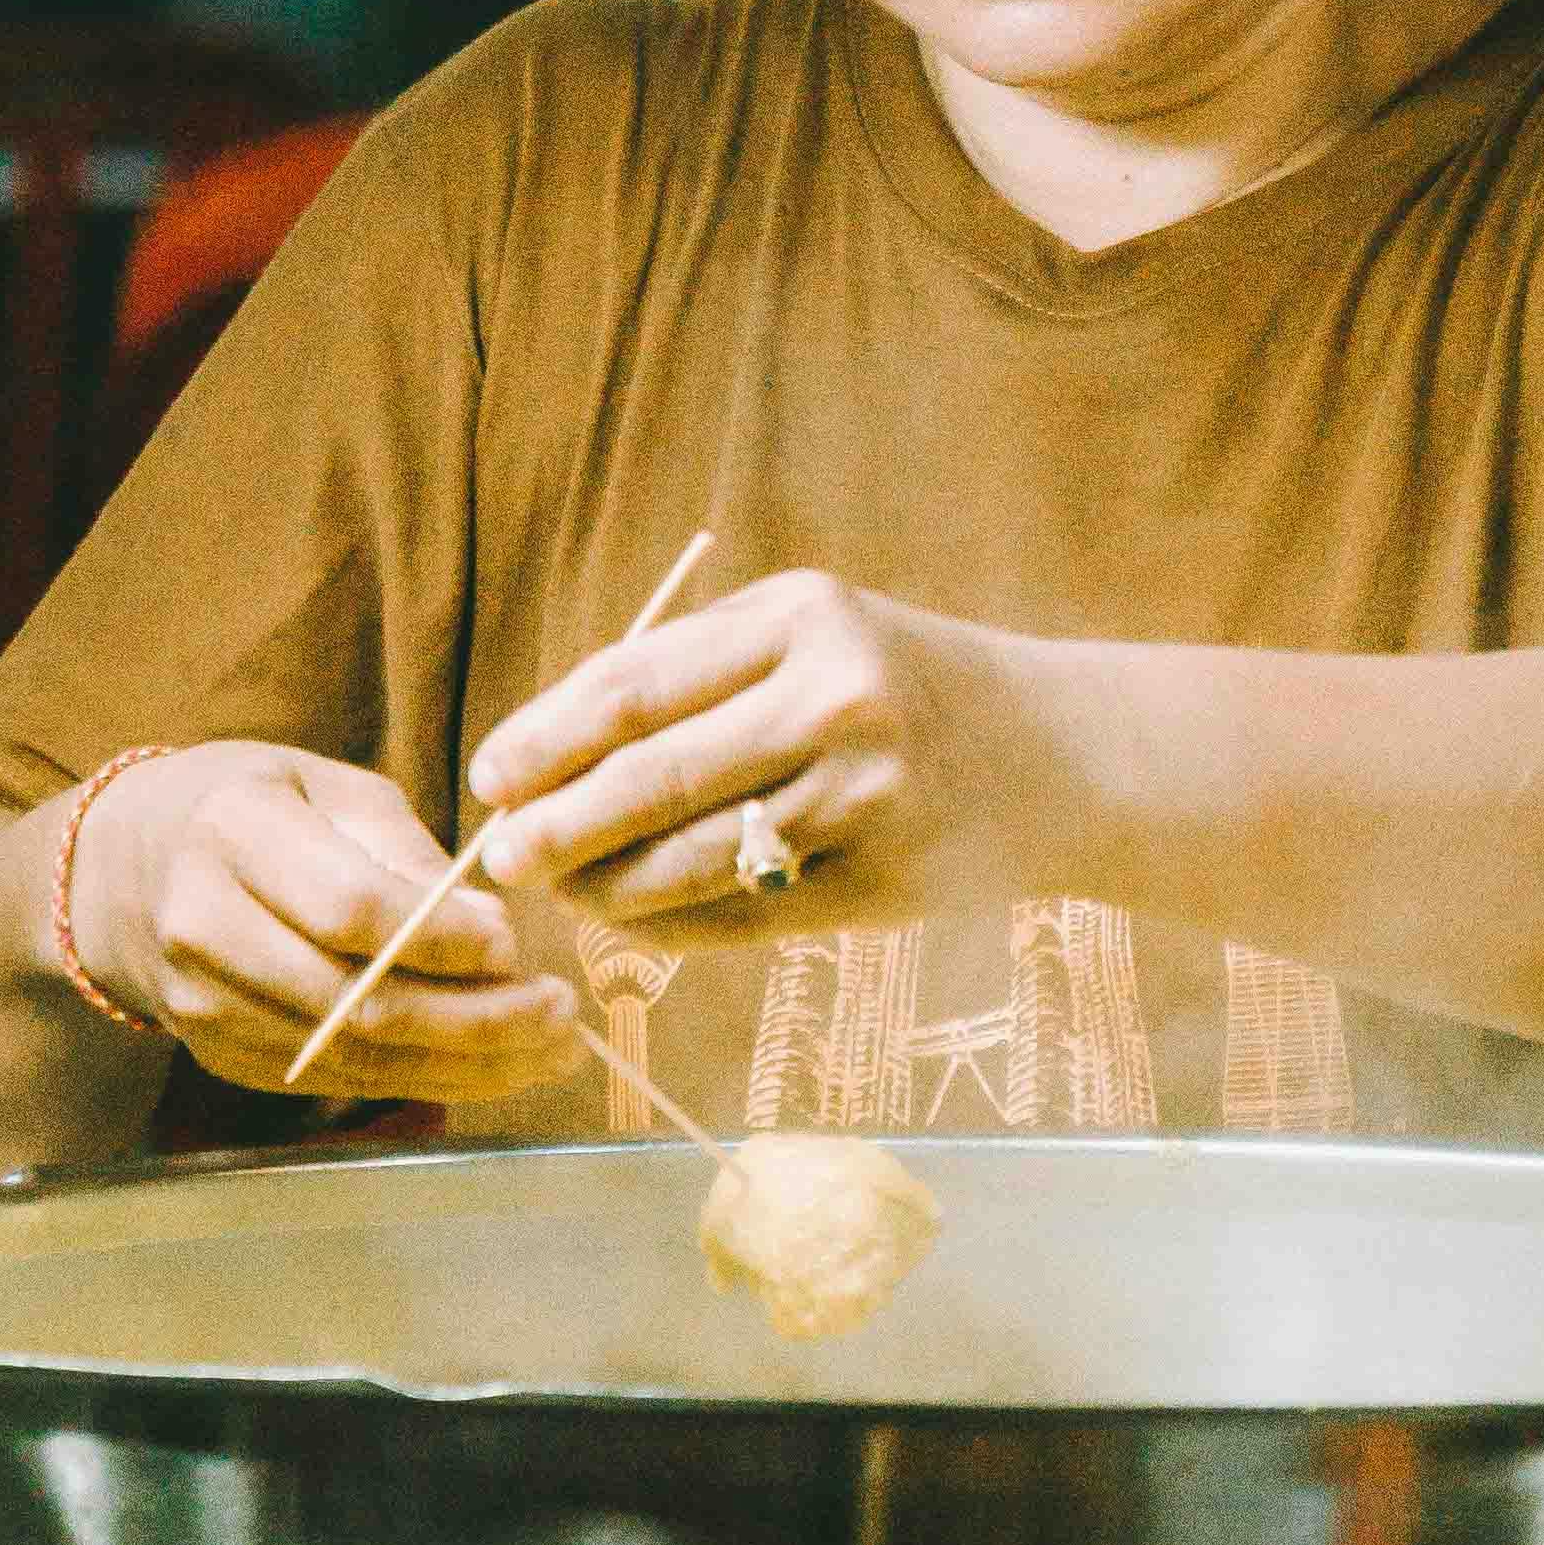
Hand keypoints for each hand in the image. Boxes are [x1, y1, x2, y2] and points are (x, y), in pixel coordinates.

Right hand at [68, 741, 578, 1102]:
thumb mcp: (321, 786)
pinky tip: (491, 1066)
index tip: (515, 943)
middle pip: (358, 998)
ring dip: (467, 1063)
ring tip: (550, 1048)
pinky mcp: (220, 1055)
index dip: (441, 939)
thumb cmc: (246, 808)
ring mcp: (205, 1004)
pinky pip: (338, 1078)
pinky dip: (425, 1078)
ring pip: (355, 1054)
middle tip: (562, 1013)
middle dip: (477, 1018)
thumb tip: (492, 932)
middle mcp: (204, 926)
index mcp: (230, 832)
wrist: (118, 871)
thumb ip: (402, 850)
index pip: (348, 907)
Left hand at [468, 573, 975, 923]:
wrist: (1053, 756)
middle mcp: (838, 701)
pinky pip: (744, 916)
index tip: (490, 777)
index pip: (636, 686)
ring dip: (607, 888)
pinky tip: (638, 922)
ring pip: (691, 860)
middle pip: (651, 778)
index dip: (546, 739)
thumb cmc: (895, 686)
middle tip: (500, 859)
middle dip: (556, 826)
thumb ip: (690, 676)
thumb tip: (543, 756)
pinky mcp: (882, 882)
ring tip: (565, 894)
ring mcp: (865, 798)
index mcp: (803, 618)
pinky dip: (674, 926)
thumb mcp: (807, 636)